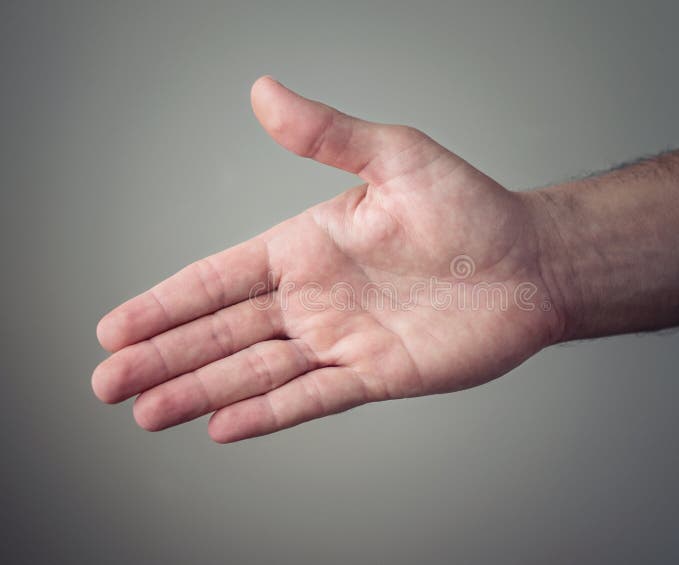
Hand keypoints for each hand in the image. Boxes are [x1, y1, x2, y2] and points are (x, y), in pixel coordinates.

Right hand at [92, 77, 562, 441]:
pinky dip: (268, 413)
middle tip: (107, 382)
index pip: (219, 277)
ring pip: (255, 370)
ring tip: (147, 412)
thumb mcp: (395, 156)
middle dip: (165, 356)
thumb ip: (326, 133)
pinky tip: (224, 426)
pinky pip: (311, 398)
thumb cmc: (469, 207)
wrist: (529, 263)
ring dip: (201, 391)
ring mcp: (342, 339)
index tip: (116, 325)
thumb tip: (263, 90)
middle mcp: (315, 296)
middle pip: (222, 331)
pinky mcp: (375, 373)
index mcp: (307, 246)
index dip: (166, 302)